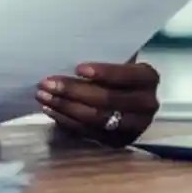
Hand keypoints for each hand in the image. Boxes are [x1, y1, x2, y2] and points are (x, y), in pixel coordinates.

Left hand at [37, 61, 160, 146]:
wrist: (132, 97)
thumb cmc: (118, 71)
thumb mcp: (119, 58)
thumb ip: (105, 56)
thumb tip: (71, 51)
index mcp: (148, 78)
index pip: (126, 76)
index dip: (103, 72)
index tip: (78, 68)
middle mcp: (147, 104)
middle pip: (107, 100)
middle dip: (73, 91)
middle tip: (47, 83)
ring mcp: (134, 126)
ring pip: (96, 118)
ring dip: (65, 107)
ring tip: (43, 96)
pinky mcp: (119, 141)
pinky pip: (89, 132)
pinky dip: (67, 120)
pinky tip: (51, 109)